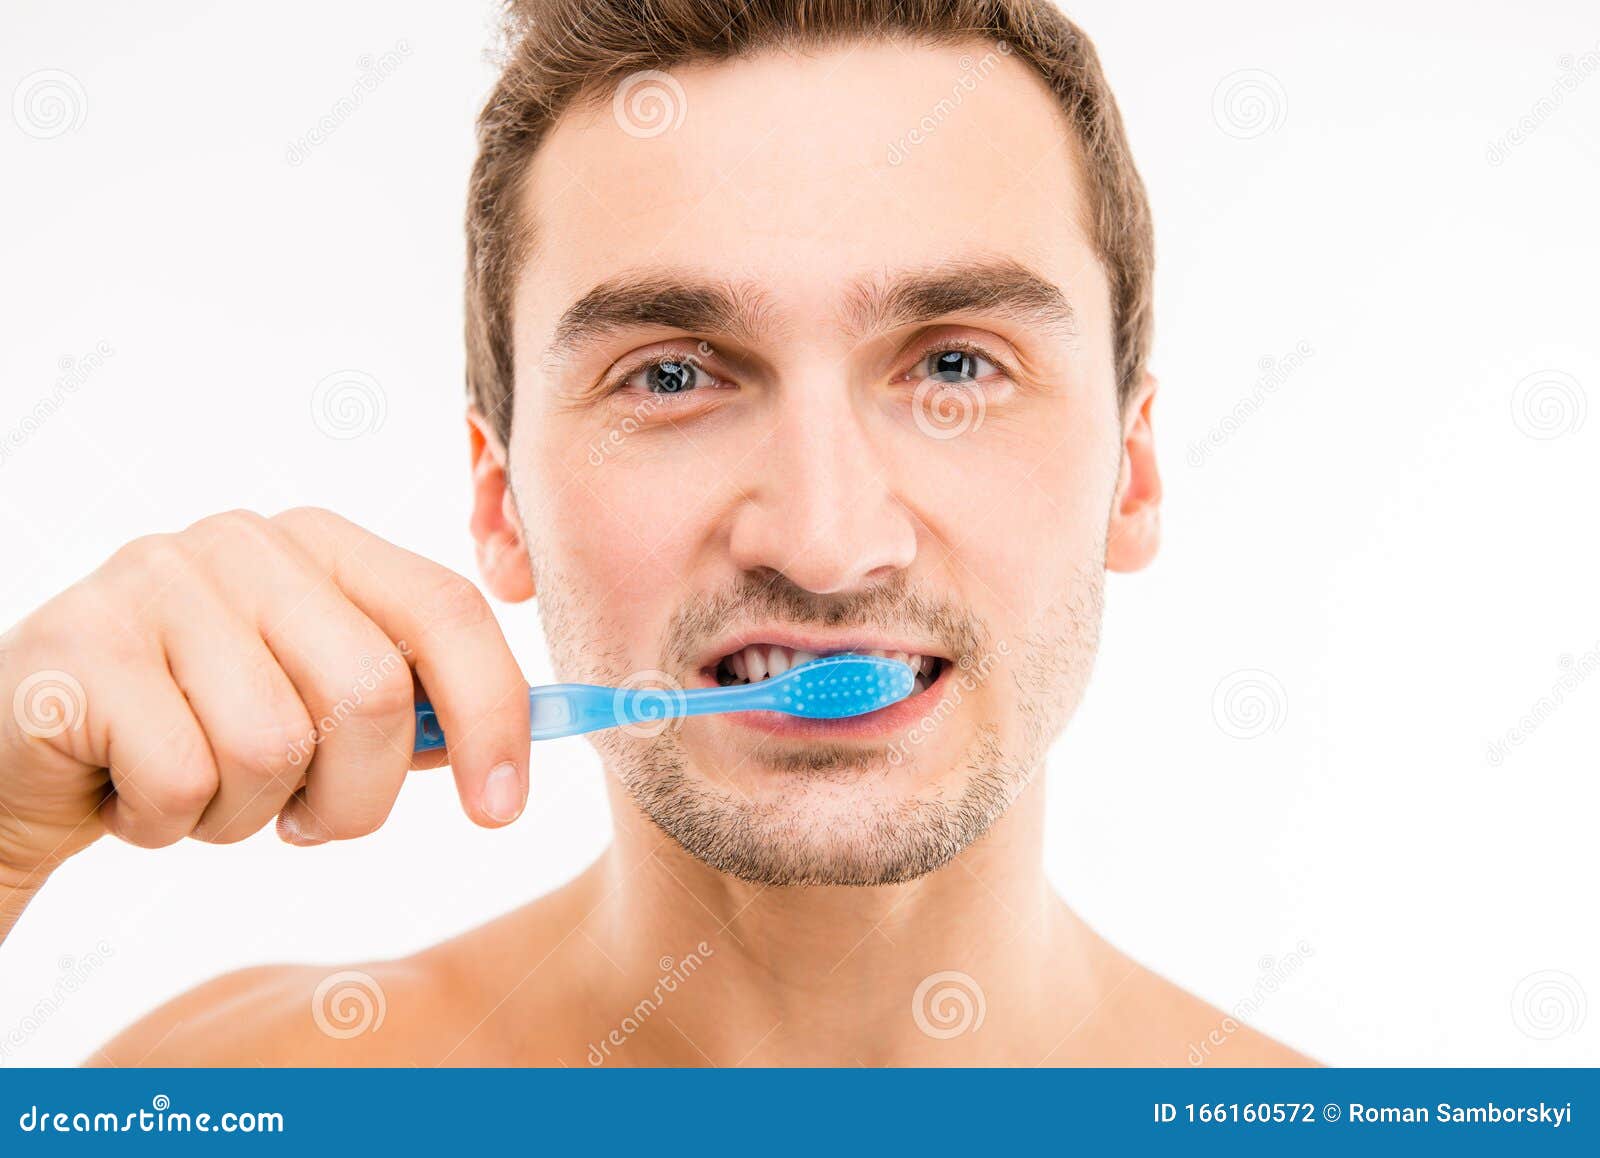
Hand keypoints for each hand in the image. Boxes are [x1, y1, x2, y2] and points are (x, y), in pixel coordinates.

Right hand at [0, 508, 529, 896]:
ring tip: (203, 790)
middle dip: (357, 797)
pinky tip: (130, 793)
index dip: (495, 714)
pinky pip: (182, 782)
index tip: (502, 808)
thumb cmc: (196, 730)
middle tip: (307, 821)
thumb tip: (515, 746)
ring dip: (248, 814)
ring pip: (276, 748)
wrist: (31, 751)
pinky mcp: (80, 647)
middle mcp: (246, 542)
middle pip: (374, 694)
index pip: (447, 610)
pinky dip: (168, 824)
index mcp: (323, 544)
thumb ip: (409, 710)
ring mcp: (156, 581)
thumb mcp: (314, 706)